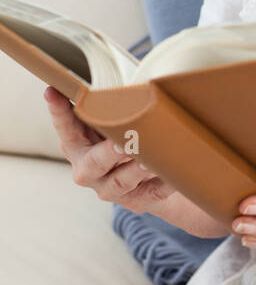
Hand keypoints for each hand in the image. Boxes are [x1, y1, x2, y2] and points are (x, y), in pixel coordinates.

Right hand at [43, 84, 175, 211]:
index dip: (59, 110)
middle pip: (96, 161)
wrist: (147, 183)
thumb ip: (112, 110)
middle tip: (124, 143)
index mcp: (76, 145)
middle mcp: (87, 170)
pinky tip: (173, 175)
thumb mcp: (111, 126)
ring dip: (138, 168)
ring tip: (150, 160)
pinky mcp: (136, 201)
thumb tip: (131, 83)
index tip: (53, 91)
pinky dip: (163, 183)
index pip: (65, 127)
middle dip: (110, 152)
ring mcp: (110, 189)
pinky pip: (151, 192)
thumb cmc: (124, 140)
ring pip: (123, 179)